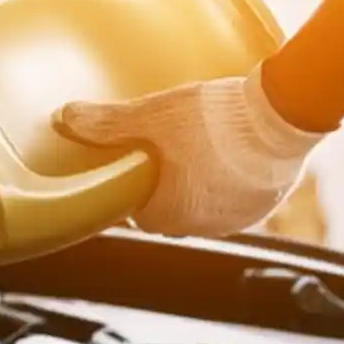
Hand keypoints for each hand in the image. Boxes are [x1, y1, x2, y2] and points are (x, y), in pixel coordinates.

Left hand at [56, 66, 326, 237]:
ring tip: (190, 153)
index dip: (128, 191)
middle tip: (157, 155)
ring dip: (193, 186)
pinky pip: (233, 198)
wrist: (280, 118)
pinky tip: (222, 156)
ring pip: (202, 207)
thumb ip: (104, 122)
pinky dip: (223, 182)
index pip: (133, 214)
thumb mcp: (149, 116)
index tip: (127, 170)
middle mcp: (200, 227)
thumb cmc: (211, 123)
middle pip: (167, 211)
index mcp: (165, 216)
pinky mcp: (264, 205)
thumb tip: (64, 116)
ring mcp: (235, 219)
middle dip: (160, 187)